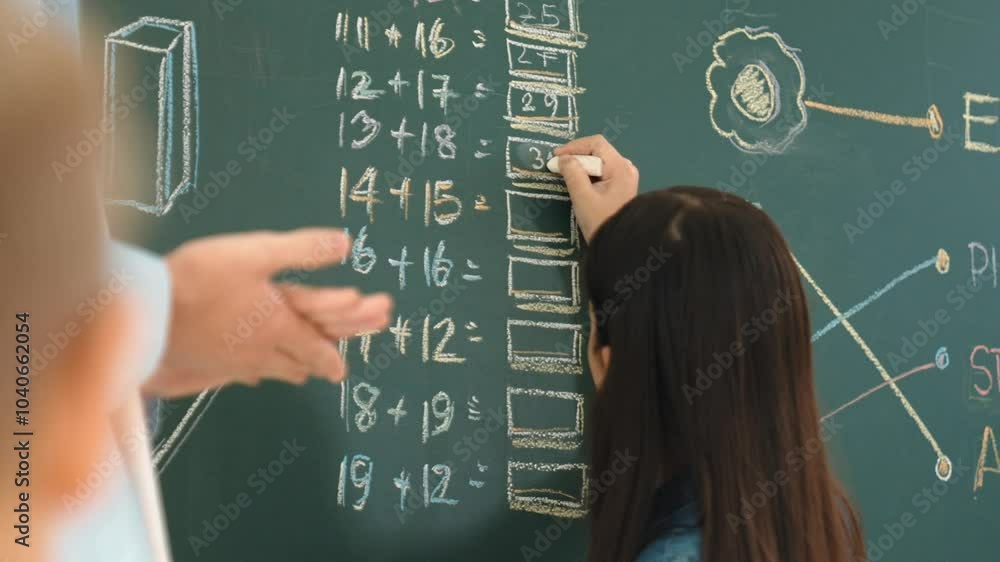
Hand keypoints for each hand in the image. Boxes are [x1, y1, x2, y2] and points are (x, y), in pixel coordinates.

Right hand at [144, 228, 391, 397]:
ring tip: (298, 371)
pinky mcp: (208, 365)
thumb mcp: (258, 252)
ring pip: (270, 372)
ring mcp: (232, 363)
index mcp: (279, 328)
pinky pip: (241, 375)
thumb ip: (303, 249)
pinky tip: (250, 371)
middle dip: (317, 366)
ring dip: (289, 370)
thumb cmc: (204, 278)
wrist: (147, 310)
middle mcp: (260, 352)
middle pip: (296, 366)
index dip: (331, 359)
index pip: (315, 349)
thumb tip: (347, 244)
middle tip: (332, 370)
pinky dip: (257, 372)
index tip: (341, 371)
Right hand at [554, 135, 638, 242]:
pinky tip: (579, 182)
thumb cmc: (600, 221)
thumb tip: (563, 158)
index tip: (556, 157)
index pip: (596, 143)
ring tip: (566, 175)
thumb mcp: (582, 197)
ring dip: (582, 165)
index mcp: (620, 167)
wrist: (619, 246)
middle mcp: (626, 168)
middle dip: (577, 156)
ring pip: (600, 162)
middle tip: (558, 166)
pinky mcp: (622, 186)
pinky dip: (589, 174)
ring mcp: (625, 177)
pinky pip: (603, 172)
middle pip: (598, 151)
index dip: (574, 146)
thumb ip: (572, 173)